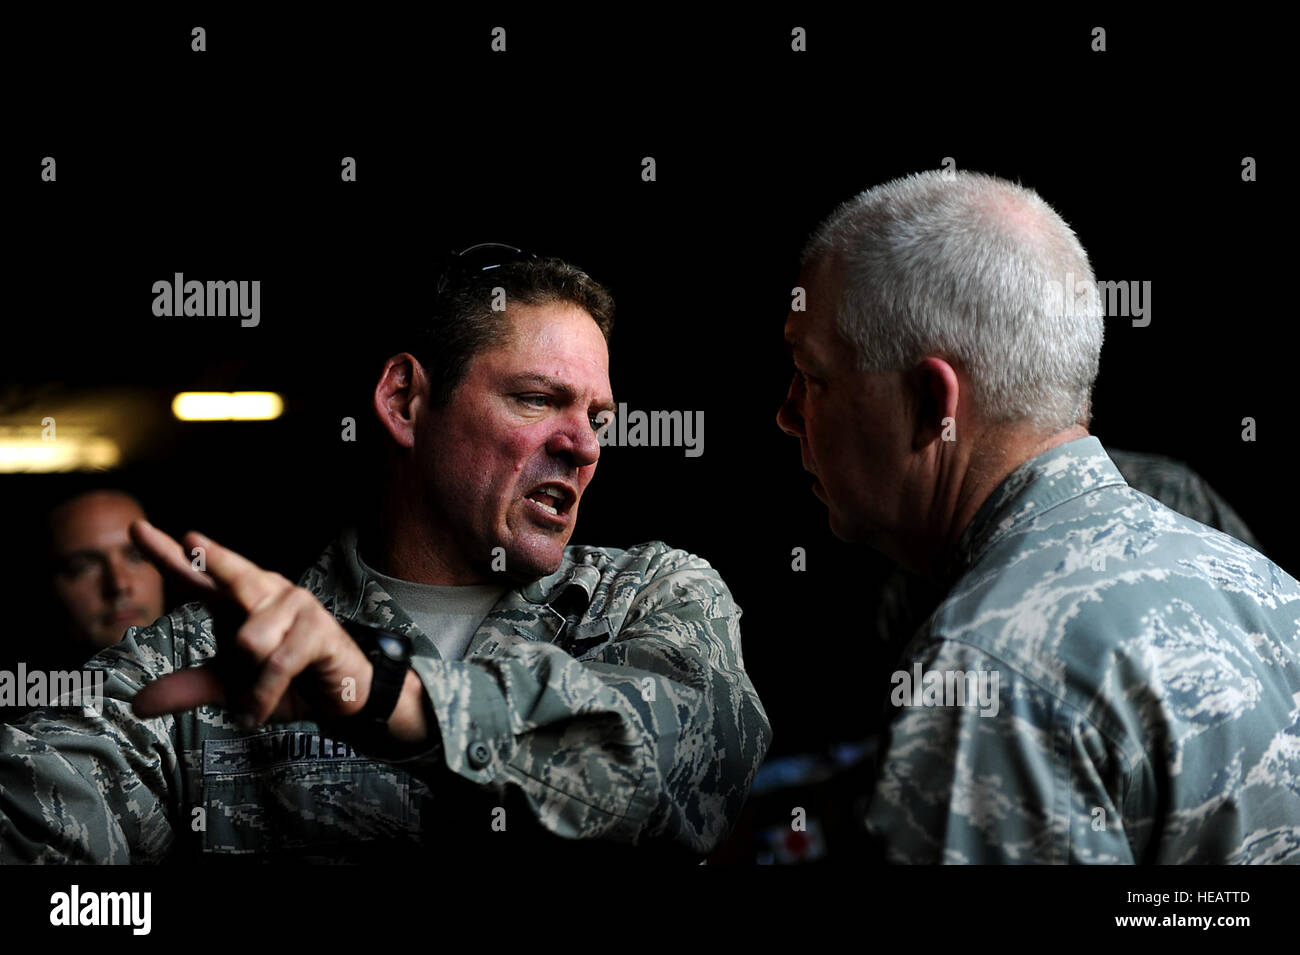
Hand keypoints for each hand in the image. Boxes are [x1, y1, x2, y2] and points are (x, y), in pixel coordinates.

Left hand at [128, 520, 427, 741]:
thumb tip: (137, 703)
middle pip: (231, 575)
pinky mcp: (317, 628)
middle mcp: (265, 594)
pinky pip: (275, 664)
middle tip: (192, 541)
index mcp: (238, 601)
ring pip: (249, 641)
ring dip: (250, 683)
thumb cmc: (285, 681)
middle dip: (213, 559)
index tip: (136, 529)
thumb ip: (187, 688)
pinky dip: (264, 695)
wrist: (337, 699)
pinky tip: (262, 709)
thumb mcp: (229, 687)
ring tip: (261, 694)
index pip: (196, 576)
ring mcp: (295, 606)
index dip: (167, 553)